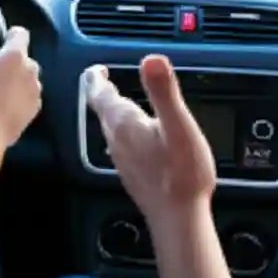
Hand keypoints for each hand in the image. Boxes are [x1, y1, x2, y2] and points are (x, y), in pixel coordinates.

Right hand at [0, 27, 41, 158]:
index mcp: (15, 55)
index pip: (21, 33)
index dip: (9, 35)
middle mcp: (30, 69)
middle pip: (23, 57)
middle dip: (11, 61)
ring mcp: (36, 89)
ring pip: (27, 77)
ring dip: (16, 79)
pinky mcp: (36, 107)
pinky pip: (29, 95)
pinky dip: (20, 96)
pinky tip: (4, 105)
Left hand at [83, 55, 215, 220]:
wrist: (178, 217)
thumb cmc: (181, 175)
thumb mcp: (178, 125)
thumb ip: (163, 91)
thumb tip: (152, 59)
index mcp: (124, 123)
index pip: (99, 93)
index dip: (96, 77)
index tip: (97, 68)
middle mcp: (117, 140)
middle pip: (103, 110)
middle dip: (105, 93)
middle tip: (108, 80)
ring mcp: (123, 158)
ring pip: (112, 128)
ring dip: (116, 113)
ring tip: (124, 102)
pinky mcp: (132, 172)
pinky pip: (124, 144)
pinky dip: (128, 132)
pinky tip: (141, 136)